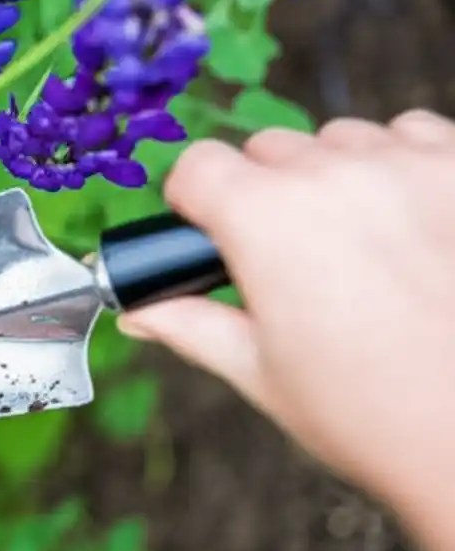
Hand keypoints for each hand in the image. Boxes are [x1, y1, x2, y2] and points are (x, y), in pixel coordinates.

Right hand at [119, 110, 454, 550]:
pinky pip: (412, 134)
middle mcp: (331, 176)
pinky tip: (409, 223)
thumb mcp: (261, 373)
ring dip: (336, 176)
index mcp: (263, 219)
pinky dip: (402, 165)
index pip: (199, 165)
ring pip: (340, 140)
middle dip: (266, 193)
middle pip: (269, 150)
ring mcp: (406, 165)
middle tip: (293, 260)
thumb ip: (190, 326)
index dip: (195, 202)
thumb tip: (137, 313)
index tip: (210, 233)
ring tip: (359, 247)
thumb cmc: (371, 415)